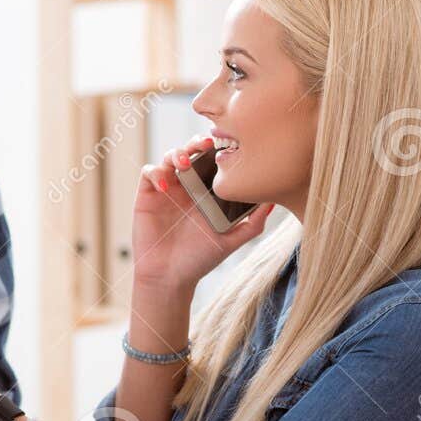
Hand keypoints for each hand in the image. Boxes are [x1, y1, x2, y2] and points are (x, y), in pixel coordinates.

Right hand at [130, 133, 273, 295]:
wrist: (169, 278)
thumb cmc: (199, 260)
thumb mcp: (231, 241)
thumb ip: (253, 223)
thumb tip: (273, 202)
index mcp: (207, 192)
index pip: (213, 161)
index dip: (219, 149)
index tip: (229, 145)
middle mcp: (187, 186)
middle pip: (191, 151)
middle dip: (198, 142)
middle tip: (207, 143)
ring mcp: (167, 188)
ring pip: (170, 156)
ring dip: (177, 153)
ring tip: (185, 162)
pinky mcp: (147, 195)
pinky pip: (149, 172)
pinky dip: (156, 172)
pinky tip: (166, 186)